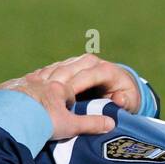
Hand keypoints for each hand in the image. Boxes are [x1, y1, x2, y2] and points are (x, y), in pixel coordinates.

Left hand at [0, 74, 115, 140]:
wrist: (10, 120)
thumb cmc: (42, 122)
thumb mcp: (70, 125)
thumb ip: (91, 123)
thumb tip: (111, 123)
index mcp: (59, 88)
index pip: (71, 88)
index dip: (73, 97)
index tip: (72, 105)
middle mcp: (43, 80)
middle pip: (58, 73)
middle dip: (66, 75)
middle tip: (70, 77)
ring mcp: (25, 81)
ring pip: (40, 73)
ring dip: (47, 74)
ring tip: (50, 77)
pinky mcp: (10, 86)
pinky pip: (21, 80)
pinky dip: (26, 80)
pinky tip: (25, 84)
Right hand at [25, 55, 141, 112]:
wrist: (121, 86)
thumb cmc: (125, 97)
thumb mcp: (130, 101)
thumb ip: (125, 101)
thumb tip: (118, 98)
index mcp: (106, 69)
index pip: (89, 75)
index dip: (77, 85)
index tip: (65, 98)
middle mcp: (91, 62)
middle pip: (71, 67)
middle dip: (59, 80)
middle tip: (47, 95)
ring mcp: (79, 62)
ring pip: (60, 67)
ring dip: (49, 78)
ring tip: (37, 92)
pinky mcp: (69, 66)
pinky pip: (54, 69)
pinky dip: (45, 77)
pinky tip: (35, 87)